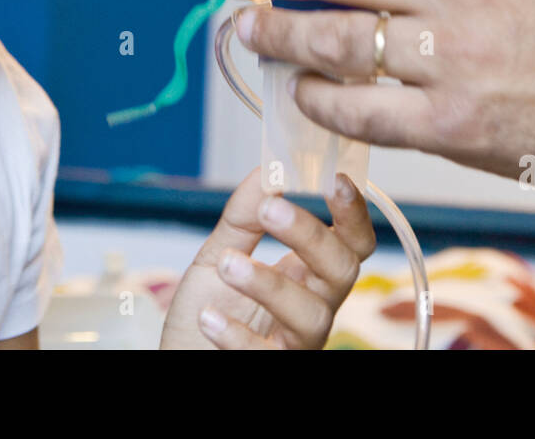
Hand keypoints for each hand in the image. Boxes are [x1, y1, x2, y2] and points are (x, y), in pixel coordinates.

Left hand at [161, 167, 374, 348]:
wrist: (180, 355)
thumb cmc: (205, 311)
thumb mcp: (219, 254)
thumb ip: (243, 216)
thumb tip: (268, 167)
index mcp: (308, 273)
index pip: (351, 241)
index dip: (353, 212)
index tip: (333, 178)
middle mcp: (313, 306)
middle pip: (344, 269)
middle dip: (311, 235)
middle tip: (271, 209)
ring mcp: (296, 342)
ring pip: (313, 314)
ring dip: (270, 284)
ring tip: (226, 265)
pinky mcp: (272, 367)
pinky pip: (268, 356)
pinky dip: (238, 335)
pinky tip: (210, 317)